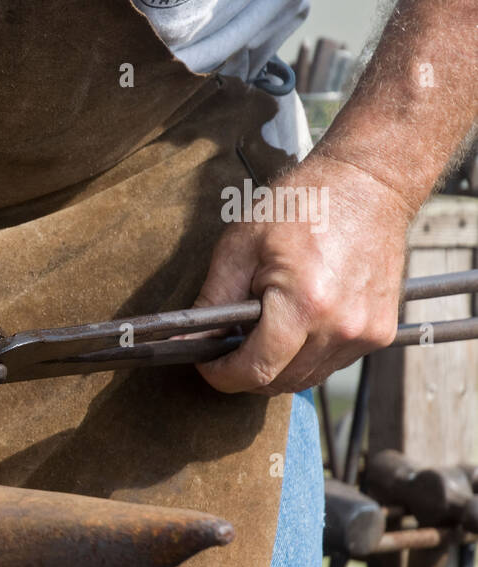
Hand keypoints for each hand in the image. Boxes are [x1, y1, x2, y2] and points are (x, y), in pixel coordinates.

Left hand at [193, 153, 412, 394]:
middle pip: (280, 382)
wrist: (370, 184)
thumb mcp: (240, 246)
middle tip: (226, 345)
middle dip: (245, 372)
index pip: (255, 370)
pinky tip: (293, 326)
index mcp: (305, 305)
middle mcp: (342, 327)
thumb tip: (187, 339)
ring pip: (306, 378)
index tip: (206, 363)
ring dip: (276, 366)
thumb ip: (213, 301)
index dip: (221, 375)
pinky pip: (330, 363)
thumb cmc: (304, 204)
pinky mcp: (380, 332)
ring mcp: (367, 333)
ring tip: (260, 330)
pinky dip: (305, 356)